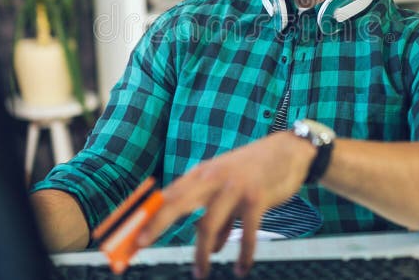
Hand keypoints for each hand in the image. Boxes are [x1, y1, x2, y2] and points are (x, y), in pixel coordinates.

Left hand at [136, 131, 315, 277]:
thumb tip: (211, 248)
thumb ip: (219, 217)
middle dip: (155, 224)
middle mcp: (212, 178)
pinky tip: (240, 268)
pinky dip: (243, 254)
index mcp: (202, 175)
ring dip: (201, 255)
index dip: (147, 215)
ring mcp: (233, 187)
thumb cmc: (255, 171)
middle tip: (139, 243)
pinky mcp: (256, 197)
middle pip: (176, 203)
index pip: (167, 196)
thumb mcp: (229, 188)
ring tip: (200, 275)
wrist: (289, 151)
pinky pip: (245, 233)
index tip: (130, 233)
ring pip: (208, 225)